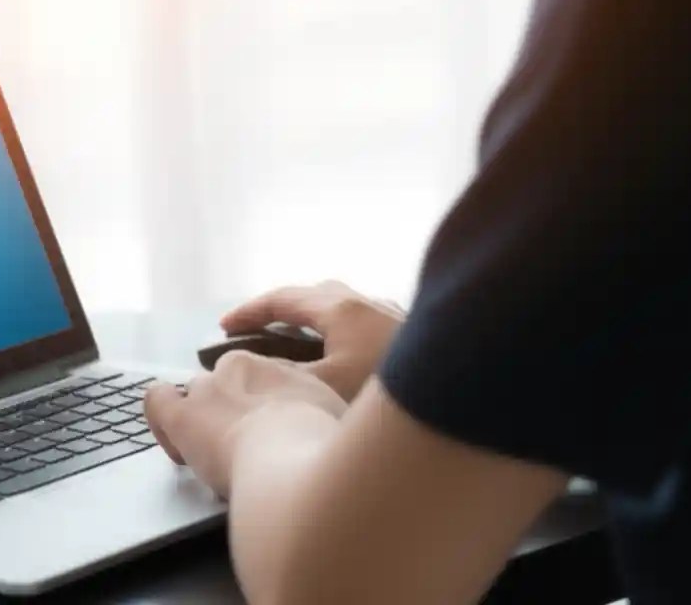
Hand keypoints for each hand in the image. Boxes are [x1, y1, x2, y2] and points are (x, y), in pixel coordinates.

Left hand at [145, 352, 346, 495]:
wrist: (300, 464)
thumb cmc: (326, 445)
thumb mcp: (333, 415)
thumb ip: (317, 411)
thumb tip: (322, 421)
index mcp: (271, 367)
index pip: (253, 380)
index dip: (257, 408)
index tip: (266, 433)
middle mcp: (233, 370)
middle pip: (223, 387)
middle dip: (231, 414)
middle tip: (244, 448)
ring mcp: (204, 391)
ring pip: (192, 399)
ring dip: (201, 423)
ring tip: (214, 457)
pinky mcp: (182, 418)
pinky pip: (157, 403)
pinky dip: (159, 416)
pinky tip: (174, 443)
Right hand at [220, 280, 405, 400]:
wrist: (467, 397)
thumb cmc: (390, 396)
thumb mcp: (325, 389)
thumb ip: (285, 377)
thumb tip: (255, 370)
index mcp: (342, 309)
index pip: (282, 299)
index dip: (249, 312)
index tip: (222, 327)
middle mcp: (370, 303)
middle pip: (315, 294)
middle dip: (282, 310)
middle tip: (258, 332)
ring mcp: (396, 316)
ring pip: (345, 306)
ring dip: (316, 319)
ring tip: (299, 345)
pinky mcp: (416, 335)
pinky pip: (366, 320)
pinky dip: (342, 331)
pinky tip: (348, 358)